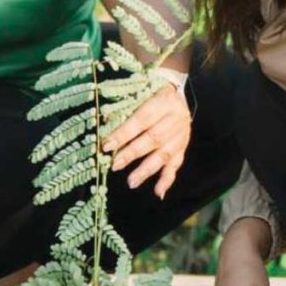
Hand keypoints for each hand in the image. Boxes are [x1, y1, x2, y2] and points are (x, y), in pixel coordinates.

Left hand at [102, 82, 191, 198]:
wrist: (178, 95)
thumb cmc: (152, 94)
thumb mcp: (140, 93)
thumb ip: (124, 107)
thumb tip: (102, 123)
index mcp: (162, 102)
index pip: (141, 120)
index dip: (123, 134)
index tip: (106, 145)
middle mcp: (175, 119)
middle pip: (153, 139)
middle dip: (132, 153)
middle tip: (115, 165)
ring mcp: (181, 135)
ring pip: (164, 155)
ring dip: (146, 170)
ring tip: (131, 182)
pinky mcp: (183, 147)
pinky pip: (176, 165)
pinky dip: (167, 180)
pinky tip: (158, 192)